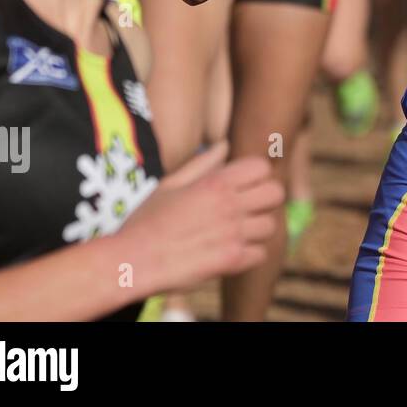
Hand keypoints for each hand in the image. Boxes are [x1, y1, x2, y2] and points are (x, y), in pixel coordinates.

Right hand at [116, 142, 283, 293]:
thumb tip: (225, 144)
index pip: (262, 167)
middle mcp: (229, 205)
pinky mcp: (232, 260)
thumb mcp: (170, 184)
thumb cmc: (145, 221)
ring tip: (236, 234)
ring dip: (256, 230)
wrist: (130, 262)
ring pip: (270, 225)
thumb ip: (202, 163)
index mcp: (215, 183)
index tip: (244, 186)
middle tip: (248, 209)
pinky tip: (231, 253)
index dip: (256, 175)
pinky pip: (261, 254)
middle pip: (276, 194)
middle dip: (265, 200)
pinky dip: (250, 255)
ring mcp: (233, 233)